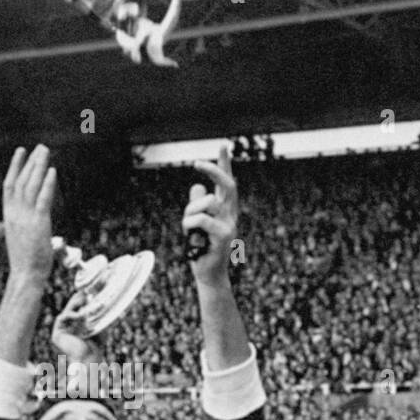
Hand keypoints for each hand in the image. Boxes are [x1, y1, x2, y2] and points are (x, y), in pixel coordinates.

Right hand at [1, 145, 56, 284]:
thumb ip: (27, 223)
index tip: (21, 151)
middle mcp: (15, 213)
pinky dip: (48, 184)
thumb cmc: (26, 261)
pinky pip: (43, 199)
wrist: (26, 275)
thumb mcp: (23, 237)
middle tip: (40, 147)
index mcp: (9, 215)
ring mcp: (26, 218)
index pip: (10, 185)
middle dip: (31, 162)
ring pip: (31, 186)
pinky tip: (52, 171)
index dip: (16, 166)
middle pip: (22, 180)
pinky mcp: (38, 223)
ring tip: (46, 152)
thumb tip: (35, 218)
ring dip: (39, 167)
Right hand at [51, 290, 101, 363]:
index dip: (81, 300)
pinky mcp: (56, 334)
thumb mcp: (99, 327)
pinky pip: (62, 318)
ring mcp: (60, 330)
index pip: (77, 309)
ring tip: (84, 300)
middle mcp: (66, 327)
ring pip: (66, 311)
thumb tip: (108, 303)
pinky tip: (81, 315)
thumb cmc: (95, 346)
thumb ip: (99, 316)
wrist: (88, 360)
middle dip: (77, 299)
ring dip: (75, 304)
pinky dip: (72, 315)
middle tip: (85, 292)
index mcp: (75, 325)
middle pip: (70, 308)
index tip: (89, 292)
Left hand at [185, 146, 237, 284]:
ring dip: (190, 212)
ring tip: (188, 229)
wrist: (208, 274)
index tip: (223, 145)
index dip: (225, 164)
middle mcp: (231, 214)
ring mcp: (229, 225)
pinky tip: (191, 237)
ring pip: (208, 203)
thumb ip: (198, 205)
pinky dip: (190, 225)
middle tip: (196, 163)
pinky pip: (201, 220)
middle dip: (213, 169)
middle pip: (227, 184)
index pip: (227, 182)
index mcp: (225, 210)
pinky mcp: (224, 236)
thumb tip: (197, 187)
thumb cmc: (201, 248)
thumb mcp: (195, 223)